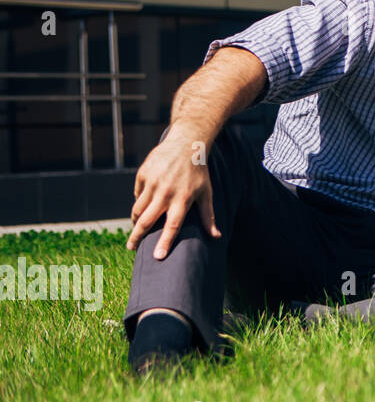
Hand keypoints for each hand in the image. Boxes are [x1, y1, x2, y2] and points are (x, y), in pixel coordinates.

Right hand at [127, 130, 219, 258]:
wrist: (187, 144)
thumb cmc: (199, 172)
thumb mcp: (207, 193)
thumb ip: (208, 216)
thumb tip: (217, 237)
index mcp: (183, 199)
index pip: (172, 226)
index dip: (165, 242)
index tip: (158, 257)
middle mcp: (166, 193)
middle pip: (147, 221)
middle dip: (137, 237)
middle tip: (131, 248)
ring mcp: (153, 183)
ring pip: (138, 209)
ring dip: (135, 221)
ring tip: (136, 229)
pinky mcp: (143, 174)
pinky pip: (138, 194)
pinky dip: (139, 201)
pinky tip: (144, 203)